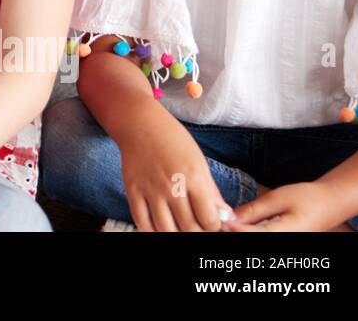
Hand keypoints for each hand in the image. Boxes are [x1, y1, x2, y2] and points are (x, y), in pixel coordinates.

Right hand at [119, 117, 232, 231]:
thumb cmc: (173, 139)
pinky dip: (152, 230)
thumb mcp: (199, 162)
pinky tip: (160, 227)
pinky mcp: (132, 191)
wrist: (140, 123)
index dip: (213, 227)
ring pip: (166, 230)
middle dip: (196, 231)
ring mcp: (150, 190)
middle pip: (189, 228)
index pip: (209, 220)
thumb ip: (211, 191)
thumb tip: (225, 215)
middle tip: (196, 225)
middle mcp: (171, 186)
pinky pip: (141, 222)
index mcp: (193, 178)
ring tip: (179, 227)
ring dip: (176, 233)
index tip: (211, 223)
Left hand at [226, 182, 345, 231]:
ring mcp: (284, 242)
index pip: (252, 235)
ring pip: (256, 240)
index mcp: (285, 233)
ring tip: (226, 220)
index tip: (220, 219)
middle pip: (252, 240)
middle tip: (219, 220)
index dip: (234, 229)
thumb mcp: (278, 198)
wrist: (331, 203)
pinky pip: (262, 238)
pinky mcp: (281, 240)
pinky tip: (237, 223)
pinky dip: (248, 232)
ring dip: (240, 232)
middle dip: (235, 232)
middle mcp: (284, 242)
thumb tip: (230, 218)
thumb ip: (255, 210)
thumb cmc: (307, 197)